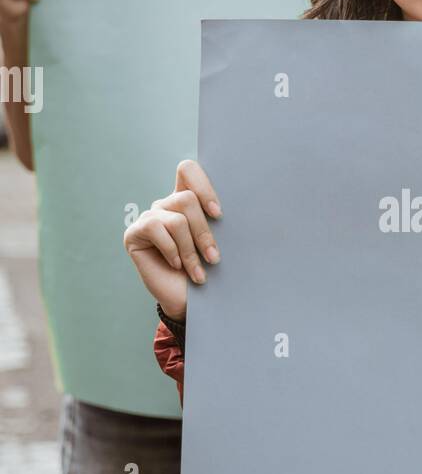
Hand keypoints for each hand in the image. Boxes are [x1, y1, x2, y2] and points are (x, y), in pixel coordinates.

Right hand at [124, 159, 222, 320]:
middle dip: (204, 231)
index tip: (219, 214)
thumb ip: (216, 219)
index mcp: (186, 200)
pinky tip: (176, 266)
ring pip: (176, 218)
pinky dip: (172, 250)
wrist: (189, 302)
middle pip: (186, 198)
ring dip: (191, 248)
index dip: (203, 185)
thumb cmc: (207, 271)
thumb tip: (234, 197)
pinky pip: (155, 228)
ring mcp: (149, 218)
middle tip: (214, 257)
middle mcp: (165, 205)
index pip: (188, 170)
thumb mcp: (217, 242)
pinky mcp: (134, 233)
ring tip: (198, 271)